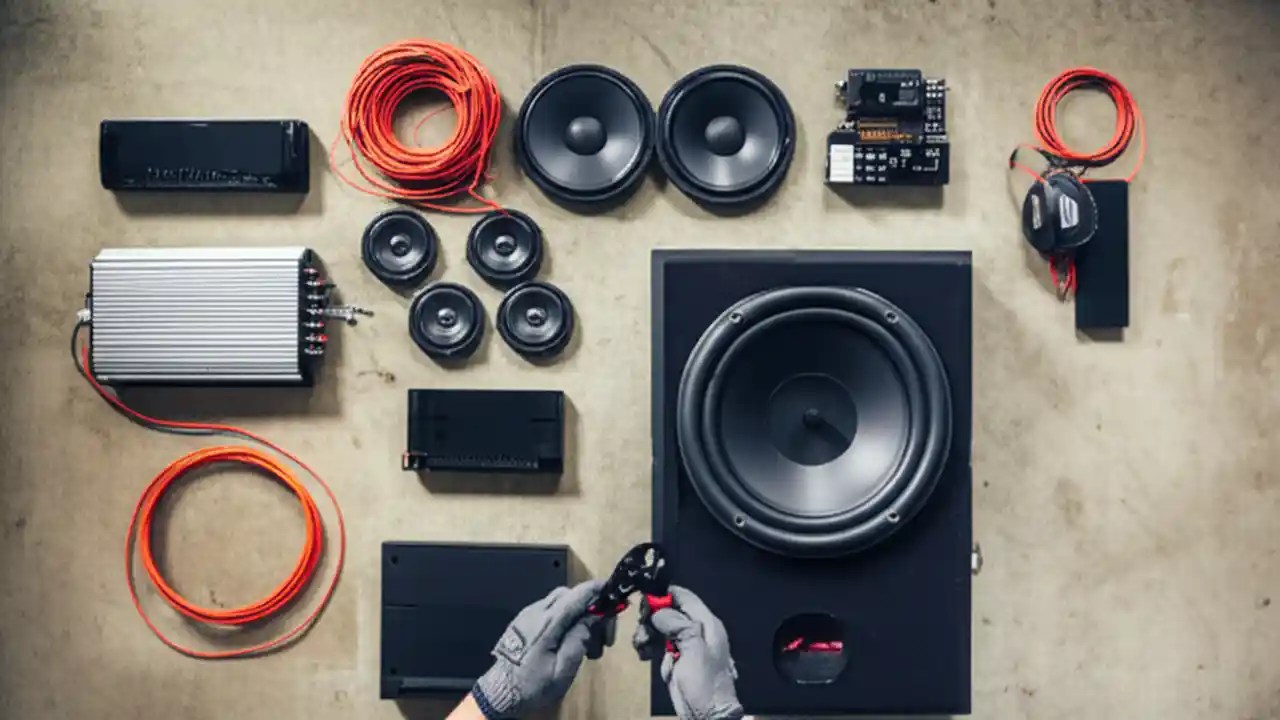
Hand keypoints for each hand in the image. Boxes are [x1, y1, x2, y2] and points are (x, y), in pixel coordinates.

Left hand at [472, 580, 605, 718]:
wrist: (500, 692)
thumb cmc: (532, 684)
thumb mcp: (562, 669)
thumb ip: (578, 640)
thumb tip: (593, 617)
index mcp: (547, 622)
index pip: (577, 595)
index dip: (597, 590)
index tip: (614, 593)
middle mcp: (537, 611)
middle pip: (571, 595)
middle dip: (592, 610)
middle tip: (604, 639)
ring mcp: (528, 614)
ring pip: (561, 603)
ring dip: (580, 617)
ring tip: (590, 648)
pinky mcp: (524, 621)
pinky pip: (551, 611)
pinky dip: (567, 620)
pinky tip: (571, 642)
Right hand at [633, 586, 743, 719]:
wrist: (707, 715)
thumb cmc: (705, 683)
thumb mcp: (694, 651)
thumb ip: (680, 625)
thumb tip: (660, 610)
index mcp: (706, 623)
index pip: (684, 597)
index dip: (664, 595)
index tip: (645, 601)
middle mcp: (696, 629)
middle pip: (669, 610)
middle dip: (651, 617)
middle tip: (642, 630)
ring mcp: (685, 643)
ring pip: (660, 626)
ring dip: (647, 633)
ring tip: (641, 646)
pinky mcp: (675, 657)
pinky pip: (659, 642)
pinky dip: (648, 645)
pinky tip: (644, 654)